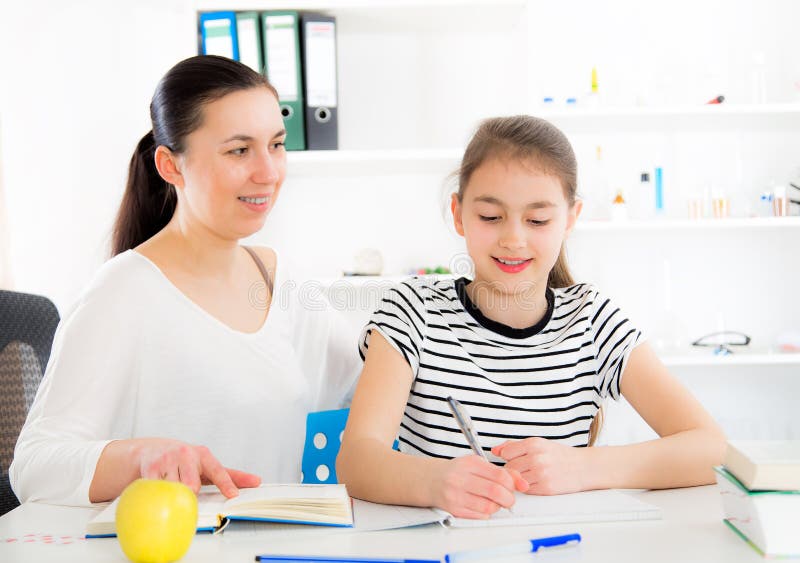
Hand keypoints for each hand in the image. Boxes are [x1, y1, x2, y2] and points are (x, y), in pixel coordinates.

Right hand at [136, 439, 260, 497]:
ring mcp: (167, 459)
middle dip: (190, 493)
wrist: (151, 450)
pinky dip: (158, 494)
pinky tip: (158, 487)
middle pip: (193, 486)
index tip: (233, 495)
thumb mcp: (207, 465)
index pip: (218, 471)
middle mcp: (186, 454)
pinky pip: (156, 490)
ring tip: (170, 485)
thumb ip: (231, 475)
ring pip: (174, 490)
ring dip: (173, 493)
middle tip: (186, 489)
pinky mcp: (150, 467)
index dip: (226, 484)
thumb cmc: (185, 461)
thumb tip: (257, 481)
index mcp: (203, 454)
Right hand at [428, 455, 527, 518]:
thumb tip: (523, 483)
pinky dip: (486, 513)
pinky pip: (479, 516)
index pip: (500, 475)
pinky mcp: (453, 510)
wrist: (431, 481)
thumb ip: (501, 472)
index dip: (512, 484)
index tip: (513, 487)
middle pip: (495, 492)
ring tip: (494, 502)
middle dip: (508, 498)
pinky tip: (482, 506)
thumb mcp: (477, 465)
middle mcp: (460, 478)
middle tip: (509, 499)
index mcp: (469, 463)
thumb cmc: (457, 472)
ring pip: (488, 507)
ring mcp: (455, 495)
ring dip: (497, 507)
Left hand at [492, 437, 587, 494]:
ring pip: (516, 480)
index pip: (505, 453)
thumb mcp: (538, 444)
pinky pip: (526, 490)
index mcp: (534, 444)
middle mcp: (537, 458)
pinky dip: (528, 487)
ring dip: (520, 479)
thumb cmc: (560, 455)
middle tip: (524, 468)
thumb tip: (494, 450)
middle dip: (513, 469)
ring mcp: (541, 474)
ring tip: (531, 474)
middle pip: (508, 468)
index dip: (508, 457)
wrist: (584, 467)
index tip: (514, 458)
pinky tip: (537, 481)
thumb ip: (514, 446)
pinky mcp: (545, 488)